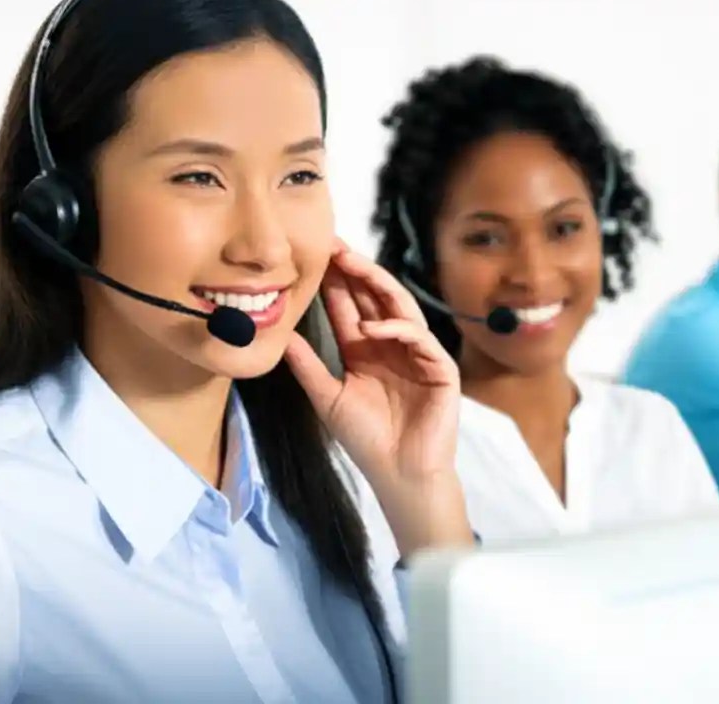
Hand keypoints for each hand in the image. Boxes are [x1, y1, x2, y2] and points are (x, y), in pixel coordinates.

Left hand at [284, 240, 472, 557]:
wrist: (399, 473)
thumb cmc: (366, 440)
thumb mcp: (327, 398)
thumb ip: (307, 365)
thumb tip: (278, 334)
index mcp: (367, 349)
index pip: (350, 306)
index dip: (334, 281)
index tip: (314, 254)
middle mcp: (393, 345)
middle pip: (376, 297)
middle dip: (355, 270)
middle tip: (333, 245)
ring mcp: (419, 353)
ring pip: (400, 307)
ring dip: (377, 284)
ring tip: (351, 266)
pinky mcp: (440, 368)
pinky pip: (420, 338)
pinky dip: (396, 329)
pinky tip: (372, 329)